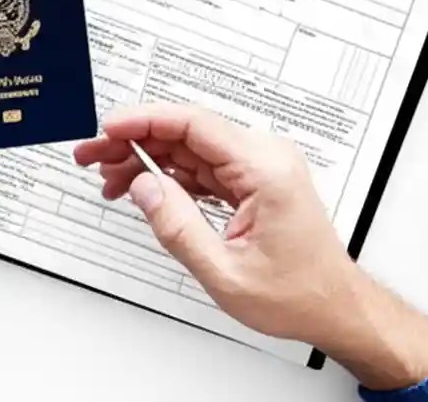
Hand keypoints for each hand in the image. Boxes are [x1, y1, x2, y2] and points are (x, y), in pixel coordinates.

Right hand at [73, 104, 427, 389]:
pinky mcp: (254, 180)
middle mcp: (266, 158)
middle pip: (187, 132)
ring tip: (109, 178)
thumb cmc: (298, 294)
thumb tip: (142, 188)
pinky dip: (170, 176)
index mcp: (265, 170)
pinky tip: (142, 187)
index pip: (195, 124)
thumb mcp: (224, 271)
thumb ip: (177, 226)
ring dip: (147, 160)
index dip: (145, 121)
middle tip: (93, 156)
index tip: (109, 128)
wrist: (334, 306)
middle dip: (134, 142)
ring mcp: (261, 167)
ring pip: (190, 149)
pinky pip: (203, 166)